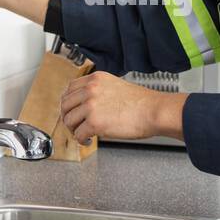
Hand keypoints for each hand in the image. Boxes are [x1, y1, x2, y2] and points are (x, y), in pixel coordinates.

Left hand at [60, 71, 185, 144]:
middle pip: (65, 104)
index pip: (70, 88)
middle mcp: (90, 90)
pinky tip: (89, 140)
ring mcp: (91, 106)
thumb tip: (87, 106)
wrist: (154, 111)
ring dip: (74, 130)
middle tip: (74, 125)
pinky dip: (81, 140)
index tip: (71, 110)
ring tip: (83, 134)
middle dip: (68, 117)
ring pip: (69, 120)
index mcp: (95, 79)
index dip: (68, 102)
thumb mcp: (116, 86)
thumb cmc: (142, 103)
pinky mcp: (94, 122)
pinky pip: (78, 134)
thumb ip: (99, 91)